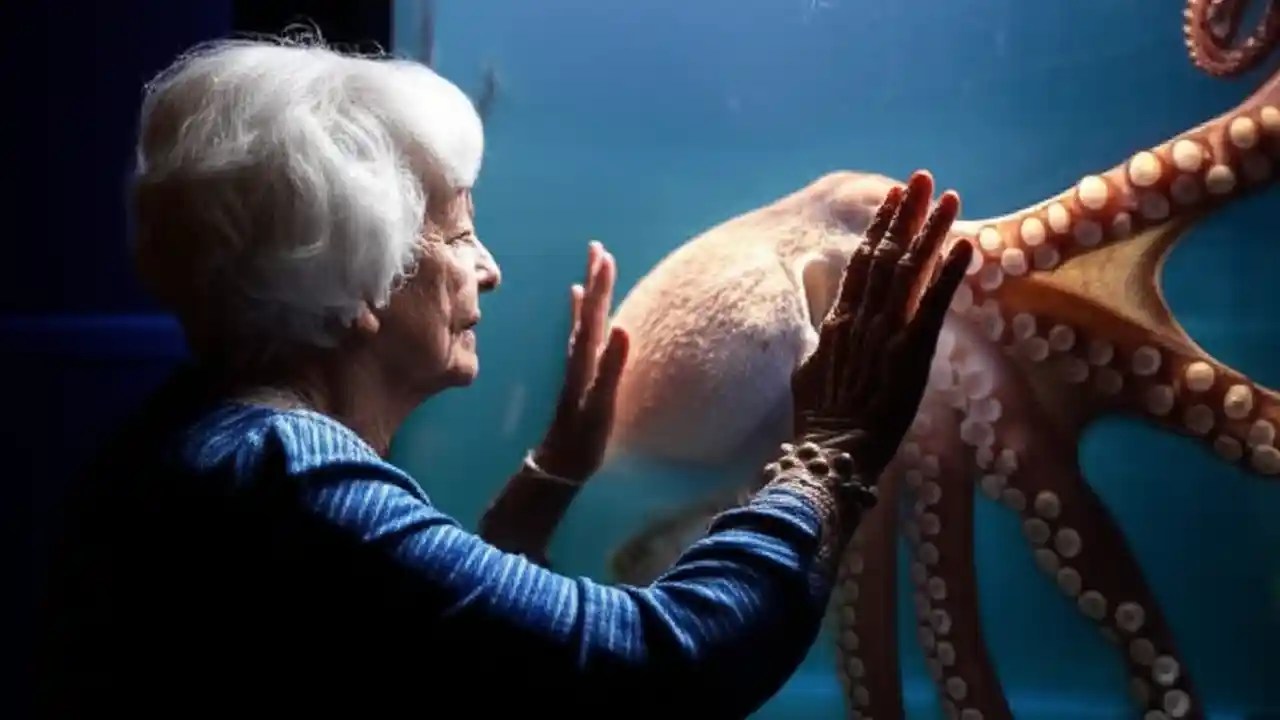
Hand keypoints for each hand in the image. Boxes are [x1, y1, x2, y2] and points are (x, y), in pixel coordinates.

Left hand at [532, 241, 630, 482]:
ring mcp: (578, 366)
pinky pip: (581, 337)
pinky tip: (577, 303)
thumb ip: (610, 369)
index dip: (602, 287)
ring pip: (586, 321)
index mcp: (586, 361)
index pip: (596, 317)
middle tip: (598, 247)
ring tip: (593, 267)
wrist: (559, 464)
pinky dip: (581, 316)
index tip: (605, 255)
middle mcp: (580, 358)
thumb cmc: (584, 440)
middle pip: (590, 312)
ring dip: (591, 293)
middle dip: (596, 280)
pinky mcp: (579, 376)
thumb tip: (621, 328)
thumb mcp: (600, 406)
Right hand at [790, 169, 973, 475]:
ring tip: (948, 197)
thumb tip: (821, 338)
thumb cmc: (817, 422)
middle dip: (905, 214)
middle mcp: (862, 318)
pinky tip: (966, 245)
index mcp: (838, 321)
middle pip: (885, 254)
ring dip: (931, 231)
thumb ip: (818, 349)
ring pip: (910, 269)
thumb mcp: (808, 375)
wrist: (832, 450)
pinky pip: (934, 304)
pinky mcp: (911, 352)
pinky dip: (950, 272)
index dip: (878, 229)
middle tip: (921, 179)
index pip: (860, 263)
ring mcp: (886, 332)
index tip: (891, 200)